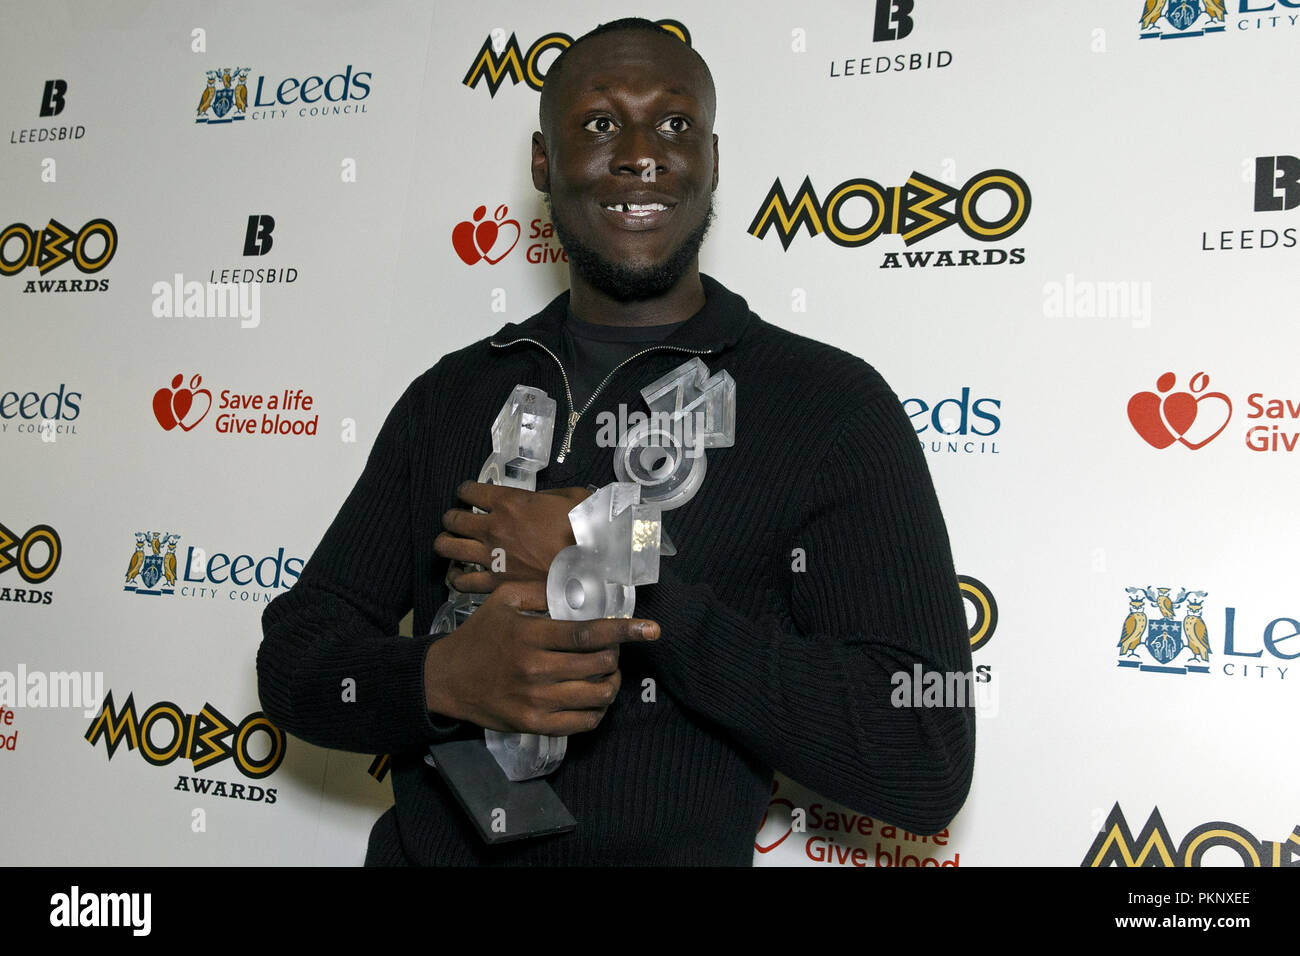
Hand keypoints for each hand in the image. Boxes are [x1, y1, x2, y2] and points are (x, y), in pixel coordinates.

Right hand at [423, 581, 658, 734]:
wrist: (446, 679)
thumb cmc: (480, 635)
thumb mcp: (503, 601)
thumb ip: (540, 591)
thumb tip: (579, 587)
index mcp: (531, 636)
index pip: (588, 634)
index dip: (624, 631)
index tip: (650, 629)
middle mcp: (535, 669)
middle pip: (598, 665)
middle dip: (616, 656)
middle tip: (612, 650)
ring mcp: (535, 700)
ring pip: (595, 696)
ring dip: (611, 684)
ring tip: (608, 674)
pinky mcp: (533, 724)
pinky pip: (581, 723)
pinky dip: (597, 711)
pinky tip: (595, 699)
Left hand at [434, 481, 590, 592]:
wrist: (590, 566)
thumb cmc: (584, 530)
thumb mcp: (570, 497)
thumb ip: (546, 495)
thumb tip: (537, 500)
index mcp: (509, 502)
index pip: (469, 491)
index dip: (465, 491)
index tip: (468, 494)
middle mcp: (493, 527)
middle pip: (452, 519)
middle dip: (452, 518)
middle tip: (458, 520)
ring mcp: (491, 556)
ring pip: (447, 547)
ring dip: (447, 543)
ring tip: (451, 544)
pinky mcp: (495, 582)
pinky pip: (461, 580)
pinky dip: (456, 577)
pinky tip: (460, 574)